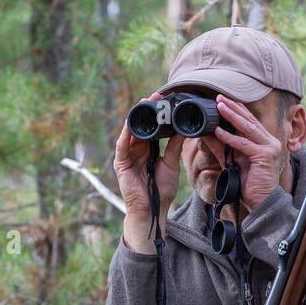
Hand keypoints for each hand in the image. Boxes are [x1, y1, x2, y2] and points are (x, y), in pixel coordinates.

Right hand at [114, 93, 183, 253]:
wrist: (153, 210)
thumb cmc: (161, 190)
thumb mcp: (171, 164)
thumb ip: (174, 146)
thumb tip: (184, 129)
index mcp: (149, 149)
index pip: (153, 127)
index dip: (158, 113)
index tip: (166, 99)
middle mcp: (137, 150)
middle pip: (142, 125)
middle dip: (148, 110)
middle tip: (156, 95)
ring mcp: (128, 155)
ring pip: (131, 131)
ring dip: (137, 116)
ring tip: (145, 102)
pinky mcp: (121, 163)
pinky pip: (123, 144)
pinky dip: (126, 132)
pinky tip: (131, 121)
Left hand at [213, 94, 284, 211]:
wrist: (261, 202)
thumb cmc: (250, 184)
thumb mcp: (233, 161)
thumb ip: (223, 148)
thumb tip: (208, 135)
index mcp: (264, 141)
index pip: (249, 121)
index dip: (236, 110)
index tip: (222, 101)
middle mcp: (269, 141)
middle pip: (249, 120)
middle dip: (233, 107)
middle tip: (219, 97)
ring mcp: (269, 147)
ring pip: (247, 128)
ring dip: (231, 116)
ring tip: (218, 106)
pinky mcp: (265, 156)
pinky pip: (244, 144)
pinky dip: (230, 137)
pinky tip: (218, 131)